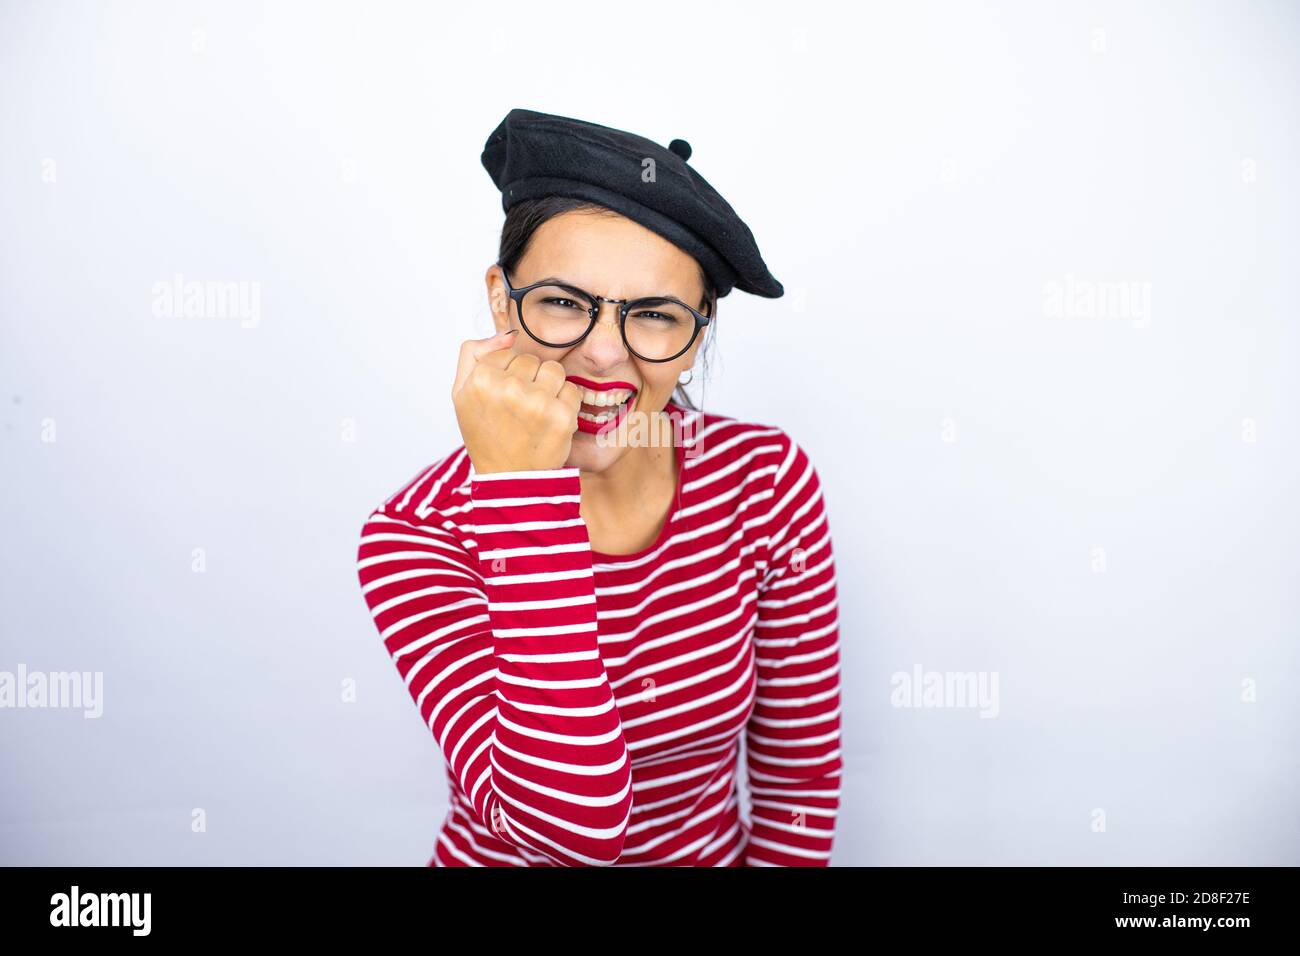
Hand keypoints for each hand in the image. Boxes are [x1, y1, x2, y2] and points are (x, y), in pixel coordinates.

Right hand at [452, 330, 583, 473]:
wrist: (508, 478)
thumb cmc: (485, 434)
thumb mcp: (461, 392)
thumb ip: (474, 353)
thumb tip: (507, 334)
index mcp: (480, 378)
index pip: (507, 352)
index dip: (508, 373)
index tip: (503, 397)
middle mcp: (508, 387)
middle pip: (532, 359)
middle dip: (529, 379)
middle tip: (519, 408)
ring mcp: (536, 401)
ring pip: (554, 370)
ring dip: (549, 387)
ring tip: (537, 411)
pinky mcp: (561, 416)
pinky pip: (572, 390)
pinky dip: (565, 404)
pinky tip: (550, 421)